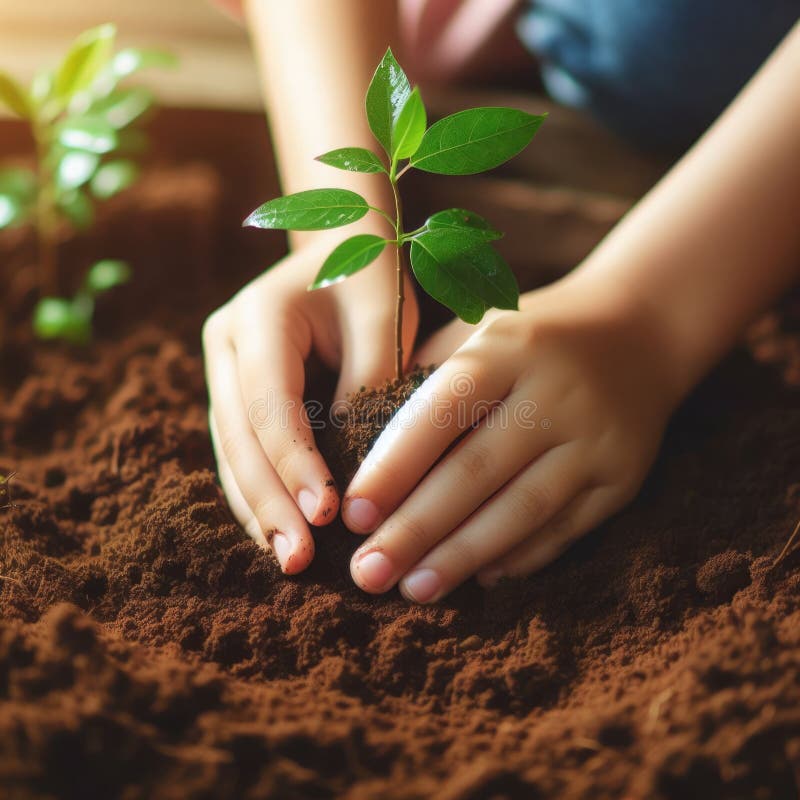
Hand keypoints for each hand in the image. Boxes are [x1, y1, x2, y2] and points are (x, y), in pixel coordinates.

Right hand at [203, 231, 417, 573]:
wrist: (343, 248)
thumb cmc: (370, 278)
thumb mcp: (382, 318)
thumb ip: (368, 386)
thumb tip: (356, 472)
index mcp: (258, 316)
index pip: (268, 402)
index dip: (293, 462)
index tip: (324, 512)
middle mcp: (227, 344)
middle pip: (239, 436)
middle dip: (268, 501)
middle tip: (297, 559)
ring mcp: (225, 370)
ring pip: (232, 451)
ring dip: (258, 508)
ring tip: (288, 560)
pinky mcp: (238, 394)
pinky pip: (243, 451)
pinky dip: (261, 493)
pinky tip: (279, 533)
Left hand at [341, 275, 678, 600]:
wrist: (639, 334)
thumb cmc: (531, 338)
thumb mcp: (478, 331)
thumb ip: (423, 377)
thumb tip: (359, 447)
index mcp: (507, 349)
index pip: (440, 414)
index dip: (393, 469)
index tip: (352, 517)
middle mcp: (556, 393)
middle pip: (476, 472)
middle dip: (416, 529)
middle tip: (366, 573)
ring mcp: (596, 439)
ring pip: (521, 510)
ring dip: (462, 556)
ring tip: (413, 590)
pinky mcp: (624, 477)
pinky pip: (565, 528)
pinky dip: (517, 557)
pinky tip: (476, 577)